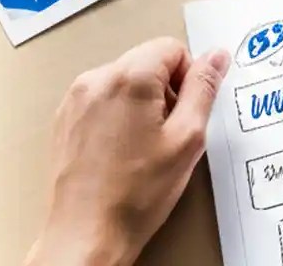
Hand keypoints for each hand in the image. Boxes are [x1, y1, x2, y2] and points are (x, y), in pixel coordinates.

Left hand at [24, 38, 230, 265]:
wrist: (87, 233)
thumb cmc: (137, 193)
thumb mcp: (187, 138)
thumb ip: (204, 88)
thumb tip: (217, 56)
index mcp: (130, 78)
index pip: (172, 48)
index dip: (189, 76)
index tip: (187, 110)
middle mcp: (97, 80)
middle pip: (147, 61)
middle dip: (166, 89)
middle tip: (169, 132)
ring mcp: (76, 99)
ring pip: (125, 79)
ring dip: (143, 102)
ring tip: (145, 145)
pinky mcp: (65, 118)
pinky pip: (103, 98)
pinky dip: (119, 114)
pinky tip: (124, 150)